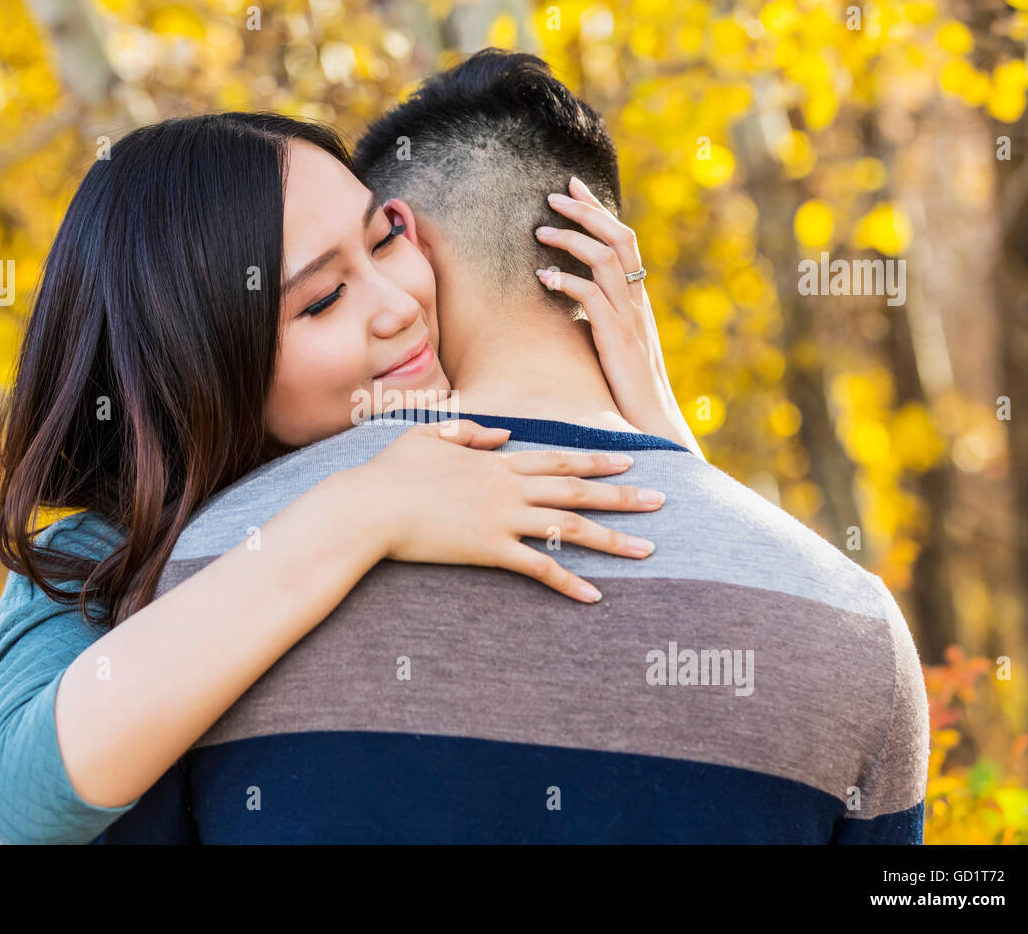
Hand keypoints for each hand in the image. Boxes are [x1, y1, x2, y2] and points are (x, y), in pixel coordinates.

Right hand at [349, 419, 664, 602]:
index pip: (557, 460)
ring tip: (647, 550)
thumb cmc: (388, 473)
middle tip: (661, 501)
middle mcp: (506, 486)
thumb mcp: (427, 436)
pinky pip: (538, 568)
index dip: (595, 463)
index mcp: (495, 462)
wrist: (367, 506)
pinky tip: (594, 596)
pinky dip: (568, 582)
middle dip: (622, 496)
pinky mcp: (488, 549)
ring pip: (569, 528)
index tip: (627, 463)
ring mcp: (500, 517)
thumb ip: (467, 432)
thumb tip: (501, 435)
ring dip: (611, 539)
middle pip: (576, 491)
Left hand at [533, 177, 704, 459]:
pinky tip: (543, 277)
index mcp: (636, 297)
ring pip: (607, 260)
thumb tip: (570, 298)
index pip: (622, 239)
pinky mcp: (616, 338)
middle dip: (587, 211)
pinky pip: (593, 298)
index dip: (598, 210)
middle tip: (554, 192)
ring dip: (572, 240)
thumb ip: (596, 316)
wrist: (651, 421)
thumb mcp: (610, 342)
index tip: (572, 186)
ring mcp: (628, 317)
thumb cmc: (626, 386)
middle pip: (618, 238)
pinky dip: (568, 282)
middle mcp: (636, 300)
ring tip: (540, 231)